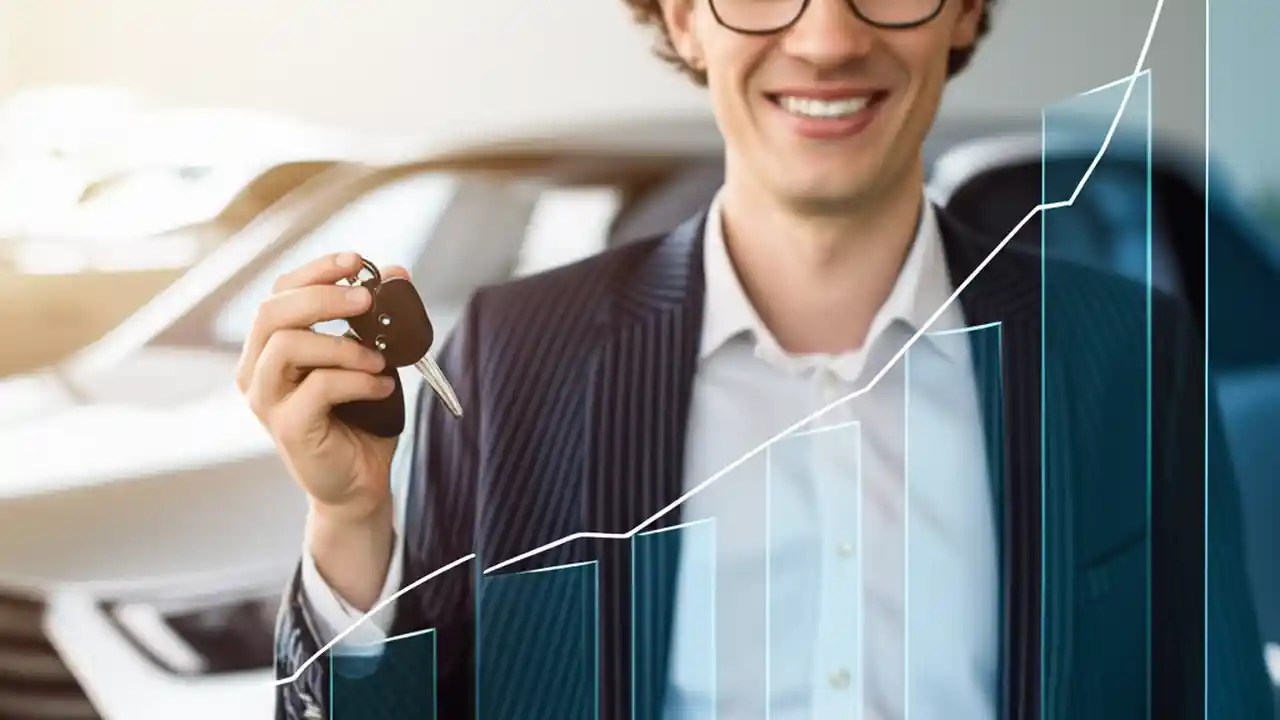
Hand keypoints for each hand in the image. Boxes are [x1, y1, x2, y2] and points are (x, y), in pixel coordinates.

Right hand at [237, 252, 410, 524]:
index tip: (356, 261)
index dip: (316, 271)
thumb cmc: (360, 418)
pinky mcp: (287, 427)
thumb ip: (376, 321)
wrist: (360, 480)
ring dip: (343, 344)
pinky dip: (358, 379)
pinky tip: (382, 385)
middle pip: (272, 312)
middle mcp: (256, 369)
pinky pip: (319, 387)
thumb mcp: (368, 358)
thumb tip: (398, 274)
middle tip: (367, 299)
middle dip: (323, 297)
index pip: (279, 293)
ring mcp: (266, 400)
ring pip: (288, 345)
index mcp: (269, 346)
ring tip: (380, 358)